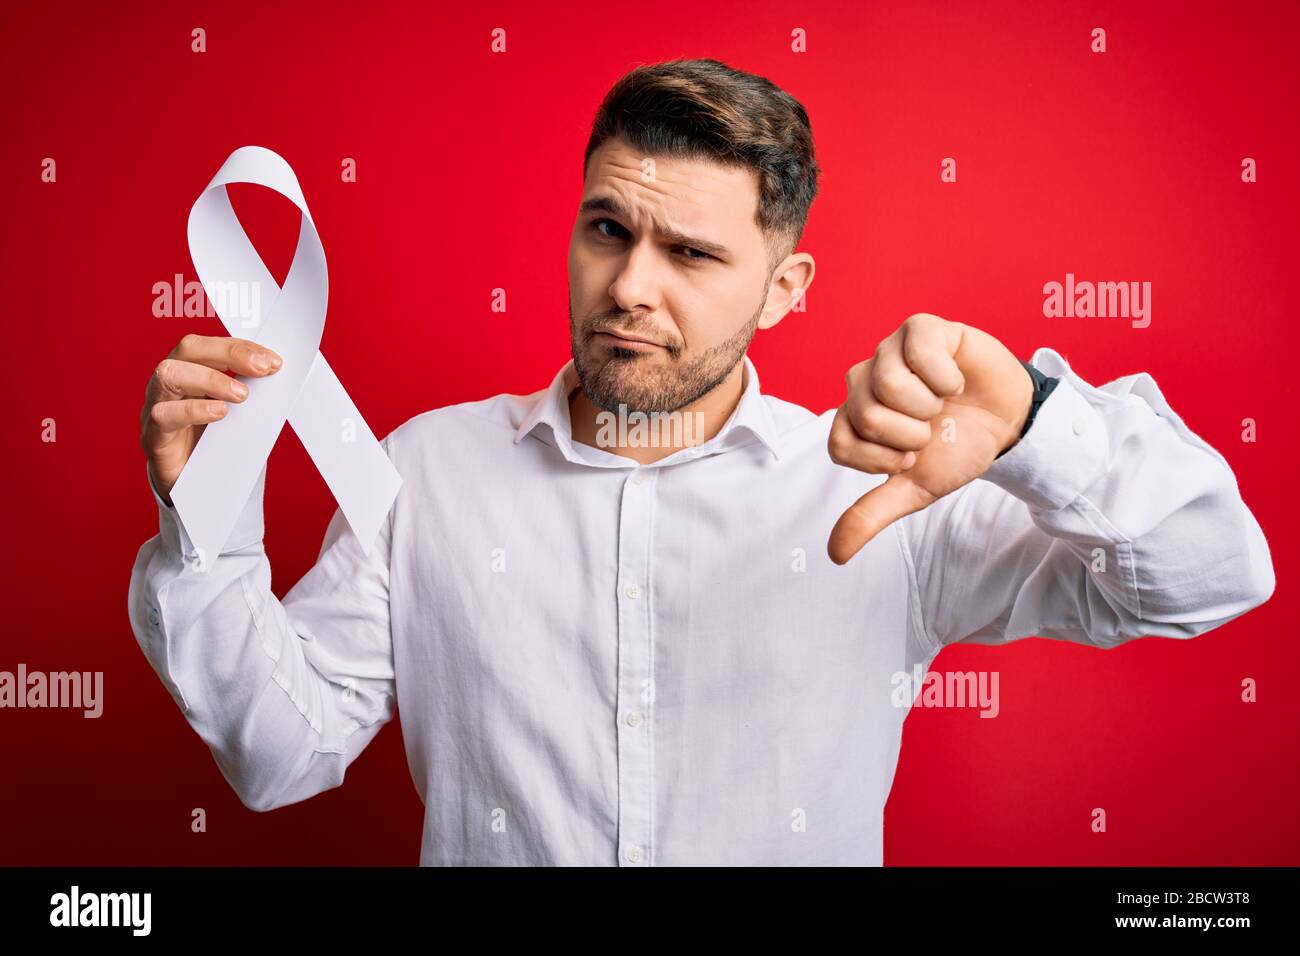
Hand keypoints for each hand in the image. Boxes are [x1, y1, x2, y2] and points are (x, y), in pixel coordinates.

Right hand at [140, 334, 282, 503]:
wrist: (191, 484)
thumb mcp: (236, 413)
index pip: (210, 344)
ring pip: (169, 375)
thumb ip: (250, 393)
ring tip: (242, 395)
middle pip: (188, 349)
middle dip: (229, 354)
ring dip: (210, 380)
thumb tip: (279, 376)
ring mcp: (156, 405)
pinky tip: (219, 413)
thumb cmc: (214, 440)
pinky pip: (164, 414)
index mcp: (191, 369)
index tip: (273, 361)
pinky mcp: (153, 435)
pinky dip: (193, 410)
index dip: (240, 347)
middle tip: (262, 369)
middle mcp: (169, 381)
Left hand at [826, 313, 1032, 564]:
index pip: (840, 446)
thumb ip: (871, 515)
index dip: (881, 460)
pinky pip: (917, 351)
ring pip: (887, 384)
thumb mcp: (915, 489)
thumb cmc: (956, 449)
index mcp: (853, 418)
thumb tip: (835, 555)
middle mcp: (863, 381)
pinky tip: (955, 381)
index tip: (909, 458)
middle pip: (864, 415)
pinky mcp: (921, 329)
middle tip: (931, 430)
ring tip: (943, 405)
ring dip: (929, 406)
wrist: (1008, 425)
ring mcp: (889, 351)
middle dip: (910, 435)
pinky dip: (944, 376)